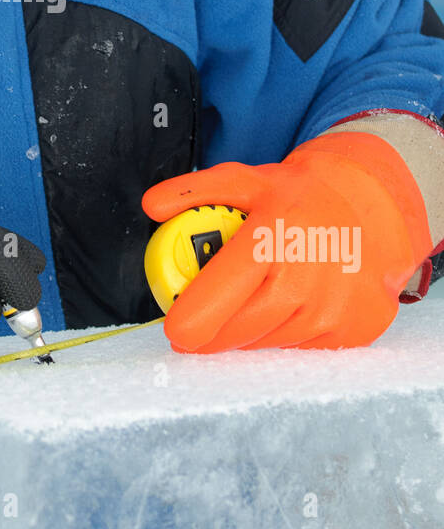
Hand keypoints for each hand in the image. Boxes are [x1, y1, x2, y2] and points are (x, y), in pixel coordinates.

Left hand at [141, 131, 432, 351]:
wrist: (376, 207)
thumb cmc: (303, 196)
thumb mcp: (248, 180)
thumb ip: (195, 192)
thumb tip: (151, 206)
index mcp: (269, 242)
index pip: (213, 303)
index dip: (186, 322)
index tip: (175, 326)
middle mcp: (303, 283)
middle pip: (233, 334)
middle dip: (211, 331)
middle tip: (203, 318)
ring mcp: (330, 312)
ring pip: (263, 345)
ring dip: (248, 332)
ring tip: (256, 297)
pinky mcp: (350, 333)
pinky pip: (298, 349)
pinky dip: (284, 333)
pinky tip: (292, 303)